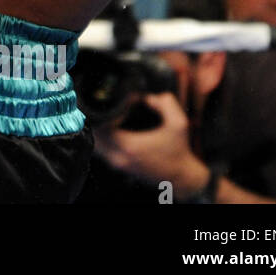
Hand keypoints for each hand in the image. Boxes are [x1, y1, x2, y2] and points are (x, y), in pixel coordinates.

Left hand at [94, 92, 208, 194]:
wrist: (181, 177)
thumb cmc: (179, 152)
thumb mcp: (178, 123)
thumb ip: (166, 104)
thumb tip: (147, 96)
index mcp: (128, 145)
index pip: (100, 124)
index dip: (103, 111)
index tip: (113, 103)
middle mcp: (118, 156)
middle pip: (94, 133)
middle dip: (98, 118)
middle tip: (107, 107)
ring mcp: (116, 163)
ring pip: (95, 142)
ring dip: (98, 129)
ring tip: (109, 117)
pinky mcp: (118, 167)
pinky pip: (101, 150)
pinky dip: (103, 138)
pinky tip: (113, 129)